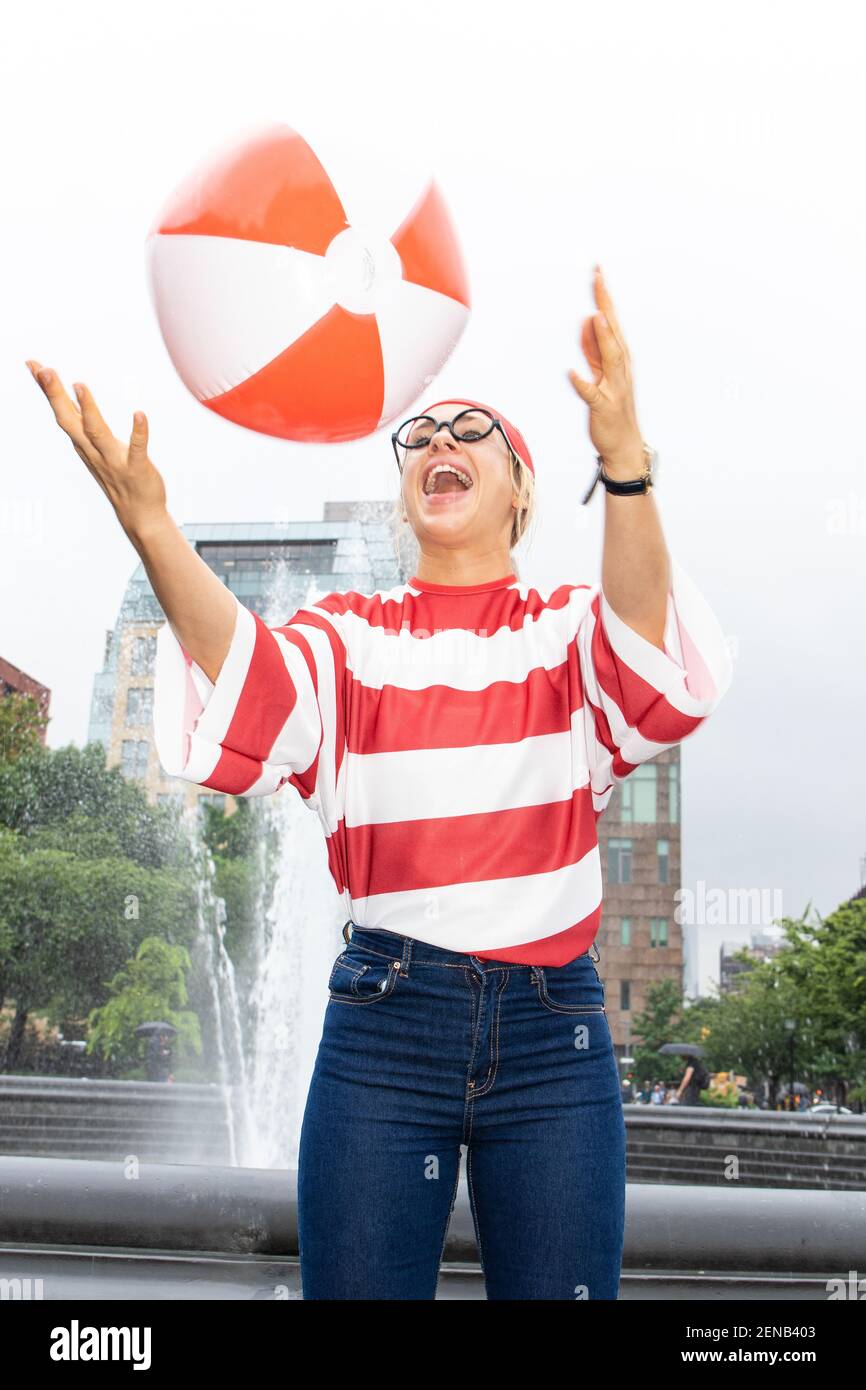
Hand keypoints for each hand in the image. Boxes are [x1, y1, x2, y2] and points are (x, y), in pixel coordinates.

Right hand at [25, 359, 167, 536]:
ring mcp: (114, 461)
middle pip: (69, 420)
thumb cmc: (118, 475)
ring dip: (88, 410)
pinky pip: (137, 449)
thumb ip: (84, 421)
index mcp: (83, 443)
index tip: (32, 363)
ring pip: (97, 433)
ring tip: (80, 385)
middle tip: (44, 369)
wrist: (139, 514)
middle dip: (56, 395)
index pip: (61, 412)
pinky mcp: (137, 468)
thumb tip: (73, 394)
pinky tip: (139, 414)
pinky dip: (138, 432)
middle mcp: (93, 451)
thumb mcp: (94, 446)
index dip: (46, 389)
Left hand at [567, 266, 644, 471]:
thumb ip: (593, 347)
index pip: (611, 321)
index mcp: (618, 358)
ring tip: (597, 315)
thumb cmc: (613, 407)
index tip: (597, 272)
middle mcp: (620, 368)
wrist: (624, 444)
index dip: (604, 297)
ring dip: (604, 338)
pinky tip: (573, 373)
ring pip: (610, 358)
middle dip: (606, 304)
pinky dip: (583, 383)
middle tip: (598, 278)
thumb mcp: (600, 372)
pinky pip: (592, 394)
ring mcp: (614, 387)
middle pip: (613, 331)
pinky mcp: (604, 407)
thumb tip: (587, 322)